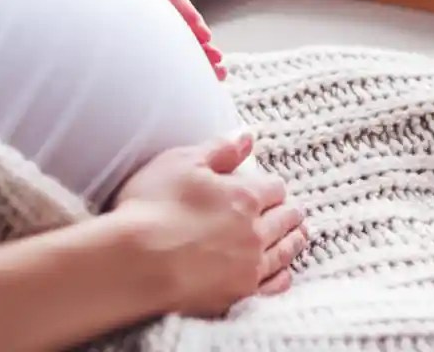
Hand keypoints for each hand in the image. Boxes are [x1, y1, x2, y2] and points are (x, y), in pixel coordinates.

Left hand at [6, 0, 225, 79]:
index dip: (171, 0)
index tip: (198, 31)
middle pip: (150, 2)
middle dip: (187, 31)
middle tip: (216, 62)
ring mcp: (87, 4)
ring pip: (144, 24)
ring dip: (180, 46)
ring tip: (212, 72)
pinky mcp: (84, 31)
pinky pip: (127, 44)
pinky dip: (155, 58)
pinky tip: (177, 77)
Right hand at [112, 134, 307, 315]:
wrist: (133, 265)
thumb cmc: (151, 207)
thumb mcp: (181, 162)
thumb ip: (219, 149)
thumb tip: (247, 137)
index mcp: (244, 196)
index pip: (273, 188)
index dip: (273, 187)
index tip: (272, 189)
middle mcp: (255, 231)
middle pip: (284, 220)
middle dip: (289, 213)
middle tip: (295, 213)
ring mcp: (248, 267)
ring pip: (283, 252)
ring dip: (293, 242)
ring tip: (300, 237)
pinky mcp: (237, 296)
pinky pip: (272, 286)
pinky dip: (282, 277)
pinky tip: (285, 275)